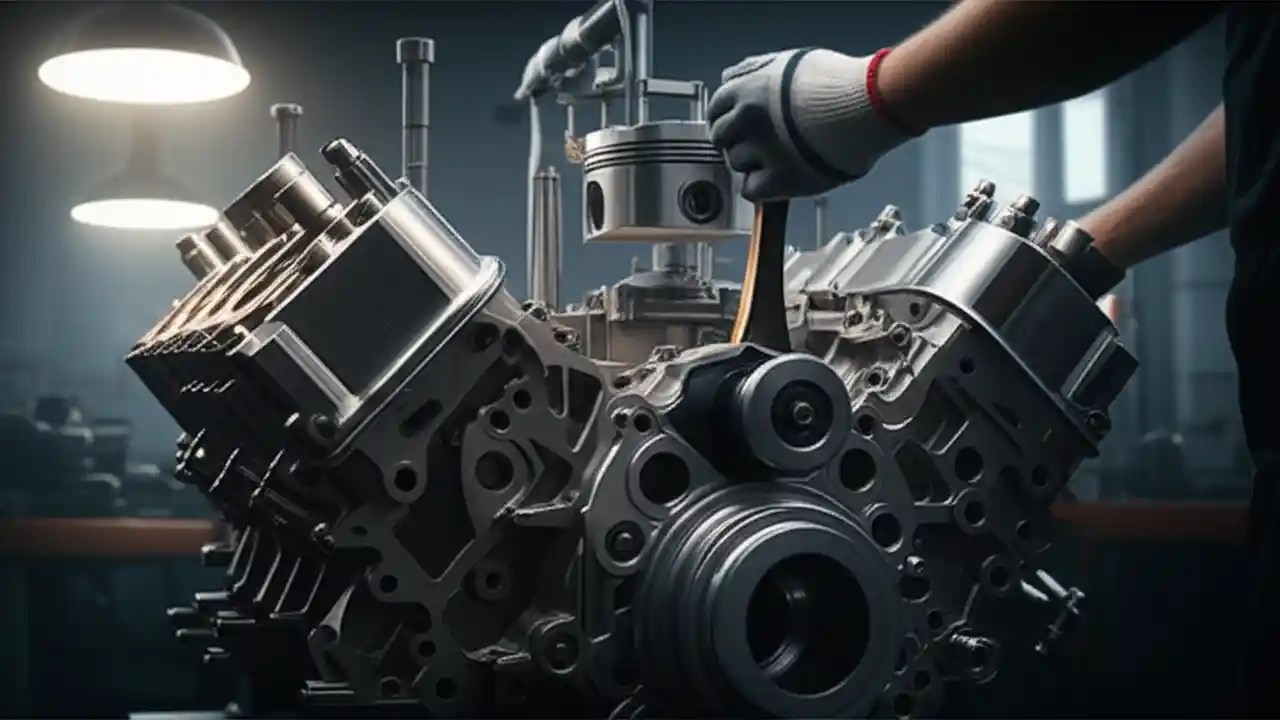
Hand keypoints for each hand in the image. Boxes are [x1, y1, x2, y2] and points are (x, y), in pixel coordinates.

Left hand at [707, 48, 918, 201]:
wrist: (868, 107)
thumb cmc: (838, 82)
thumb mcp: (792, 62)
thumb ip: (757, 71)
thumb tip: (732, 77)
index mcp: (749, 89)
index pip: (716, 107)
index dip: (725, 117)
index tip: (733, 125)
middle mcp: (749, 120)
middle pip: (721, 138)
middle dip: (735, 140)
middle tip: (756, 142)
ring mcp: (762, 150)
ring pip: (737, 164)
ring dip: (752, 162)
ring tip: (779, 155)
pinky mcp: (779, 179)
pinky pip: (751, 190)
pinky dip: (761, 186)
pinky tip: (777, 176)